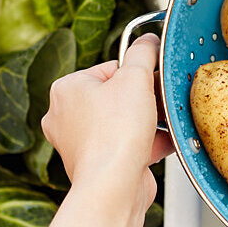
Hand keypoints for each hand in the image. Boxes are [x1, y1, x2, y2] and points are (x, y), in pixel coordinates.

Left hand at [40, 34, 174, 211]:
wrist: (114, 186)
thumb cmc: (116, 134)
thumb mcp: (136, 78)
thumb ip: (143, 53)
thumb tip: (148, 40)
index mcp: (66, 89)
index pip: (109, 69)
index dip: (137, 75)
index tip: (153, 82)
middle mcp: (65, 116)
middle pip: (117, 97)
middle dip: (144, 101)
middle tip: (159, 104)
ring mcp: (79, 143)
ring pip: (122, 123)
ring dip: (147, 123)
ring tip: (162, 126)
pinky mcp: (96, 164)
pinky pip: (125, 146)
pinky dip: (145, 144)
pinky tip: (162, 144)